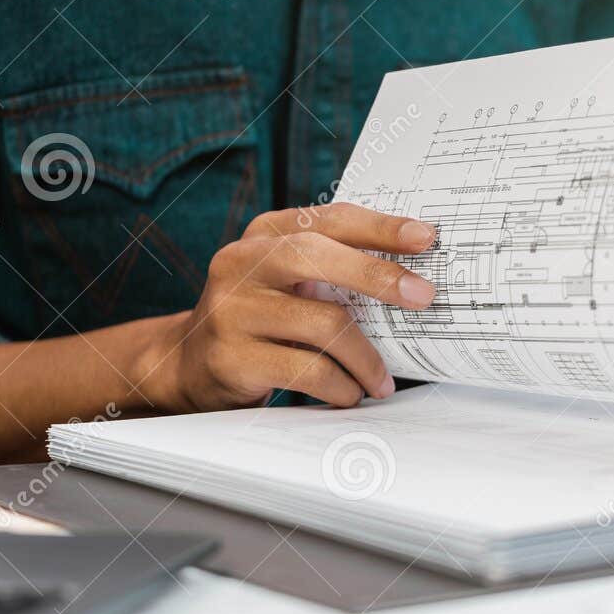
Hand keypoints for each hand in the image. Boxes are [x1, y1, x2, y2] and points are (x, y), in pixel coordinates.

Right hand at [138, 203, 435, 410]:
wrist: (188, 363)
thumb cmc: (259, 318)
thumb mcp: (286, 279)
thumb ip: (333, 267)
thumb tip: (412, 276)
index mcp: (265, 234)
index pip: (329, 219)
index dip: (380, 226)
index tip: (425, 237)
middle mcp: (242, 262)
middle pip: (317, 257)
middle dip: (378, 276)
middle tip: (424, 297)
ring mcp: (232, 310)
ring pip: (322, 324)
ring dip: (366, 358)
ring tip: (381, 380)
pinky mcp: (232, 357)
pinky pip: (306, 371)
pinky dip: (340, 387)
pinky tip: (349, 394)